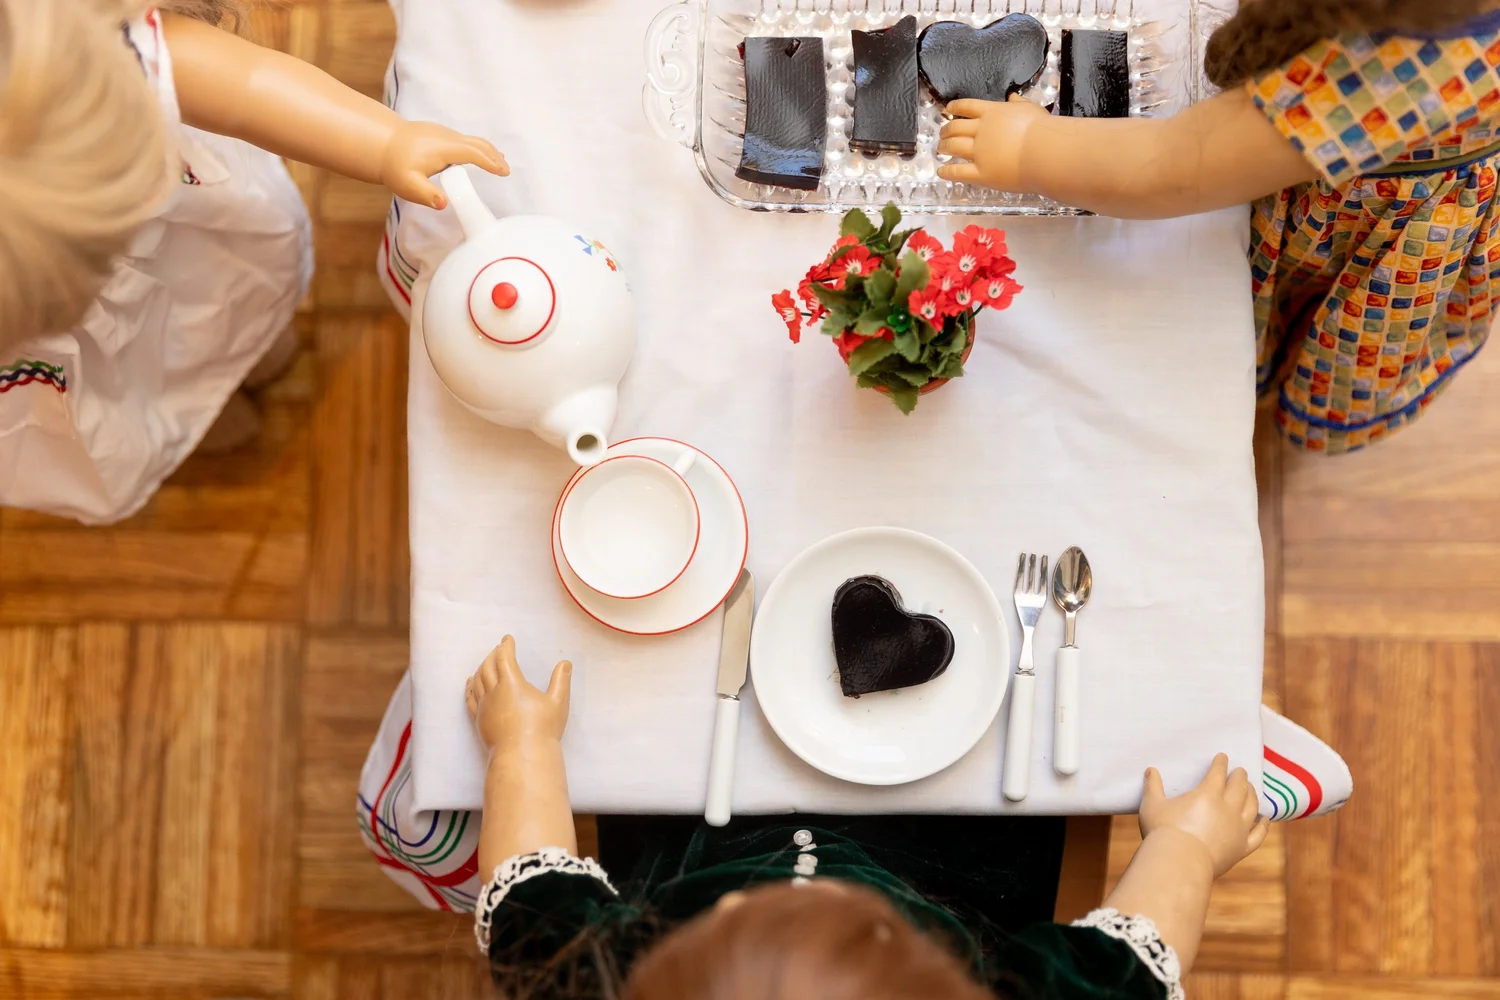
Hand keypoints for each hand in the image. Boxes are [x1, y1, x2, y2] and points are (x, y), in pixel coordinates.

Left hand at [380, 121, 508, 208]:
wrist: (379, 142)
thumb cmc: (394, 165)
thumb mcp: (407, 185)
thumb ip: (426, 195)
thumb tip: (444, 203)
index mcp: (443, 148)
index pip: (473, 153)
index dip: (490, 162)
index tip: (504, 172)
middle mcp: (447, 137)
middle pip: (478, 144)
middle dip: (494, 156)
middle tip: (506, 170)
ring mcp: (444, 134)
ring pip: (473, 140)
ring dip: (488, 151)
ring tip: (500, 164)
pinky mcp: (441, 134)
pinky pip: (465, 140)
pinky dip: (478, 148)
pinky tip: (481, 157)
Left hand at [464, 635, 571, 750]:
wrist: (522, 755)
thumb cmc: (542, 728)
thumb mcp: (558, 703)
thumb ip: (561, 681)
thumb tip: (565, 663)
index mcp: (512, 683)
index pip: (505, 658)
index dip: (506, 646)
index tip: (507, 639)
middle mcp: (494, 691)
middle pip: (488, 666)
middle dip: (492, 655)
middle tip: (498, 650)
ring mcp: (484, 706)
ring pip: (477, 680)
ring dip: (481, 668)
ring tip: (485, 663)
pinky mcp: (478, 719)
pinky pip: (470, 698)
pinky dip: (469, 687)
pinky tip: (470, 683)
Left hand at [935, 96, 1050, 189]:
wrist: (1044, 150)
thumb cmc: (1042, 128)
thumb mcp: (1031, 108)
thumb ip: (1019, 103)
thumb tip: (1012, 97)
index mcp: (992, 112)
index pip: (967, 106)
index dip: (955, 107)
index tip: (948, 109)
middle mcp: (981, 130)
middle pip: (956, 127)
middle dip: (946, 130)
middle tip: (942, 134)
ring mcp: (979, 152)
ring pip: (953, 147)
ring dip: (944, 147)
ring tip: (940, 149)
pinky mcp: (981, 173)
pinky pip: (958, 172)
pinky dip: (947, 172)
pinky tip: (941, 172)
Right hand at [1140, 754, 1269, 877]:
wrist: (1180, 862)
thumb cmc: (1163, 832)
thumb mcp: (1152, 805)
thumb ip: (1153, 786)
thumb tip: (1151, 770)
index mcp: (1207, 793)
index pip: (1218, 772)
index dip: (1220, 763)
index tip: (1223, 757)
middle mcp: (1228, 807)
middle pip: (1239, 786)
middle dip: (1240, 776)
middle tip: (1240, 771)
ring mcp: (1238, 828)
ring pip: (1252, 806)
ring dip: (1253, 794)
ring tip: (1252, 789)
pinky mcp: (1242, 847)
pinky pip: (1259, 834)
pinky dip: (1263, 825)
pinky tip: (1264, 819)